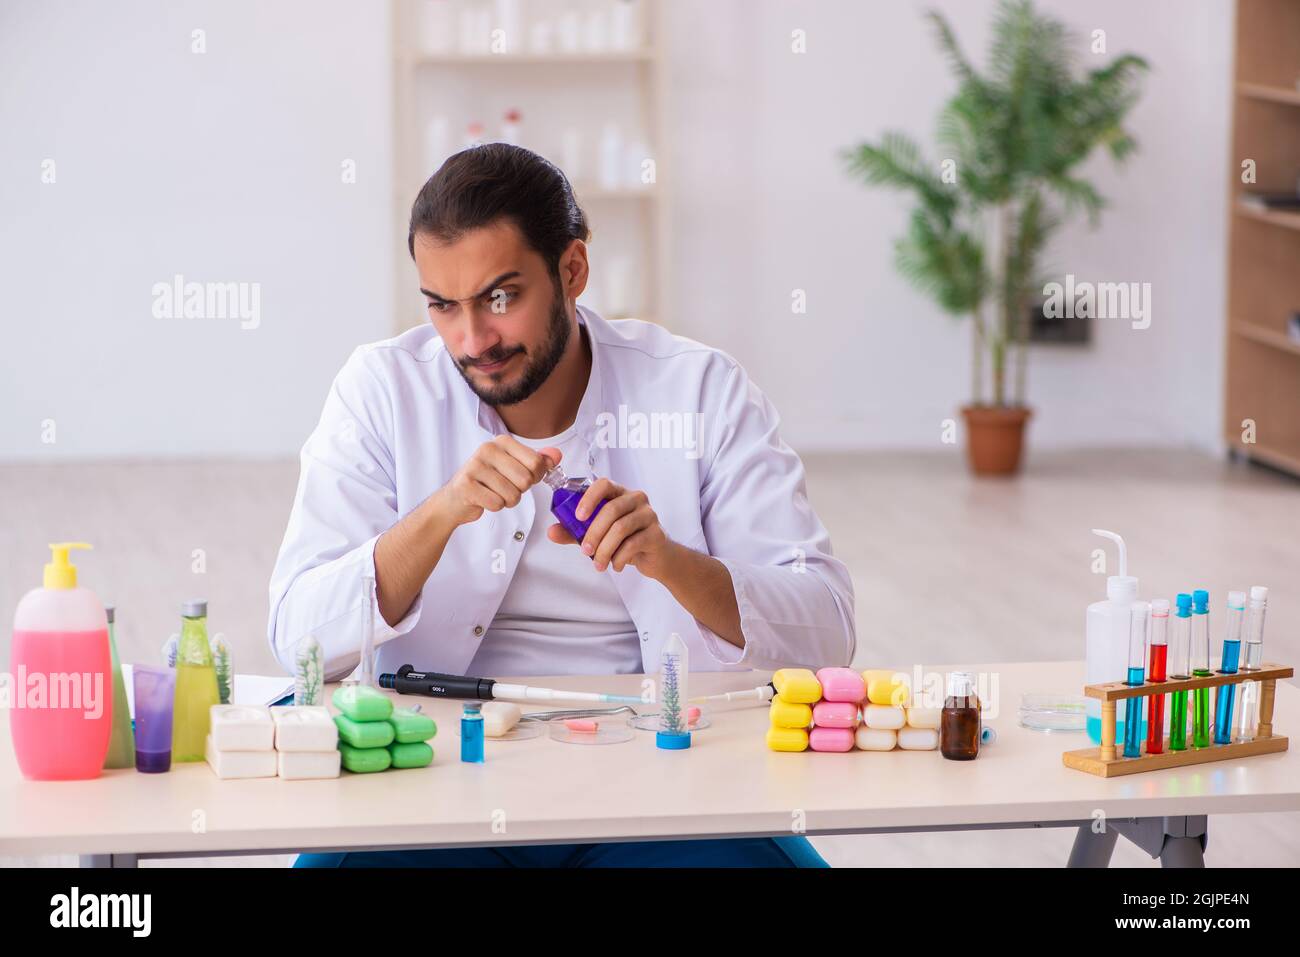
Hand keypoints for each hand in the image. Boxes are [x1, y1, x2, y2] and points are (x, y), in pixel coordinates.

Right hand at [433, 435, 559, 526]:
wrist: (456, 499)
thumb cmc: (488, 482)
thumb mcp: (514, 467)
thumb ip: (537, 460)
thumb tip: (556, 455)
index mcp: (502, 442)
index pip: (536, 462)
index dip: (535, 477)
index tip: (522, 477)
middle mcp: (487, 449)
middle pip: (526, 480)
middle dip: (519, 491)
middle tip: (504, 487)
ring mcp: (475, 466)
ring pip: (512, 494)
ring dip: (507, 500)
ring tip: (493, 493)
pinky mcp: (466, 485)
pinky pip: (497, 503)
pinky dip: (494, 506)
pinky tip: (484, 499)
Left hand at [546, 478, 674, 575]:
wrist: (657, 557)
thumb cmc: (627, 540)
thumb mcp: (598, 534)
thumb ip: (575, 532)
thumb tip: (551, 532)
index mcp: (620, 493)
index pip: (604, 484)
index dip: (589, 498)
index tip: (578, 516)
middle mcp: (636, 499)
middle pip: (611, 509)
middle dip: (594, 533)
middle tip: (585, 550)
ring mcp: (648, 515)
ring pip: (621, 528)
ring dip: (605, 549)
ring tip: (598, 564)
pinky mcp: (656, 533)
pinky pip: (633, 544)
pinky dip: (619, 558)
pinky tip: (615, 565)